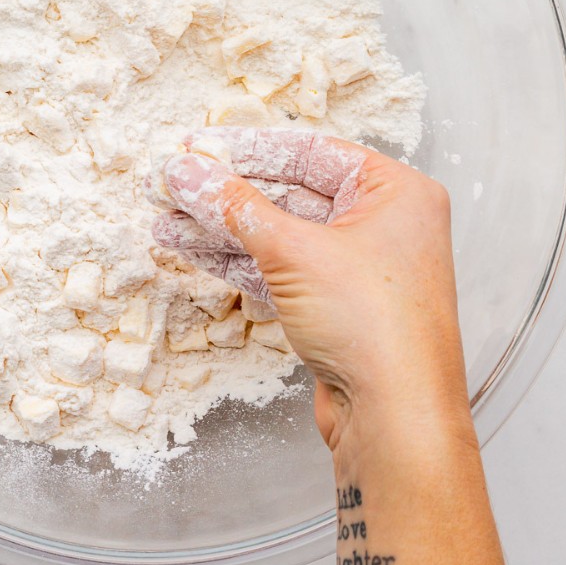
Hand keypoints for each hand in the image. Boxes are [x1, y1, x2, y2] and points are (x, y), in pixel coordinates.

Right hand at [153, 128, 472, 457]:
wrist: (397, 417)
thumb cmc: (377, 327)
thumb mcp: (295, 252)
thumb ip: (236, 207)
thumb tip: (190, 171)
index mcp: (396, 192)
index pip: (311, 152)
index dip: (248, 149)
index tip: (199, 146)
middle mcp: (384, 225)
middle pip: (291, 192)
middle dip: (228, 192)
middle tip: (174, 183)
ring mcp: (359, 269)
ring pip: (280, 234)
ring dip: (223, 228)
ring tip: (168, 218)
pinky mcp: (337, 307)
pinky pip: (282, 269)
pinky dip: (240, 260)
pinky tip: (195, 249)